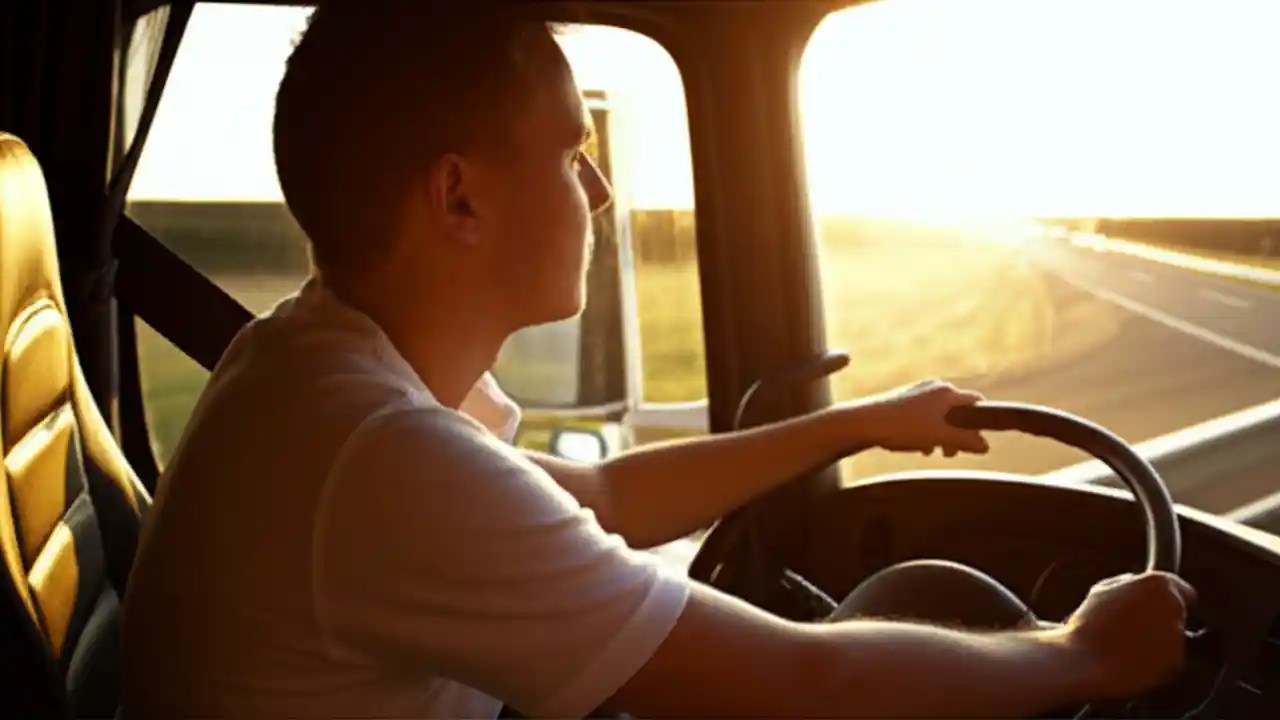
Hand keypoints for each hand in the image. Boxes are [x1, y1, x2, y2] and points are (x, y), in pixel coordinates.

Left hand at [856, 379, 988, 456]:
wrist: (862, 422)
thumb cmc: (901, 427)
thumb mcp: (939, 437)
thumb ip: (965, 441)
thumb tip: (985, 446)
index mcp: (946, 392)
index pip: (976, 402)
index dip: (981, 422)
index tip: (976, 440)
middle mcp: (933, 387)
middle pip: (957, 411)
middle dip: (957, 433)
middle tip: (950, 453)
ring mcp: (917, 392)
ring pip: (939, 415)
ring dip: (940, 435)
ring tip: (930, 451)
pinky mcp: (903, 400)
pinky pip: (924, 416)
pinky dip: (925, 430)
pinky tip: (916, 445)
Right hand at [1062, 571, 1196, 699]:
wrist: (1085, 663)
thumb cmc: (1089, 625)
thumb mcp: (1103, 590)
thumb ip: (1128, 583)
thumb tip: (1137, 583)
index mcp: (1158, 584)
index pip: (1183, 589)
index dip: (1167, 598)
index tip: (1158, 605)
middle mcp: (1174, 607)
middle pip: (1178, 612)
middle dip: (1162, 618)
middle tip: (1133, 626)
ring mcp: (1178, 636)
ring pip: (1173, 636)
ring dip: (1157, 639)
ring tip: (1125, 644)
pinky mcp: (1177, 662)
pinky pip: (1169, 658)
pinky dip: (1155, 660)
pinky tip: (1132, 659)